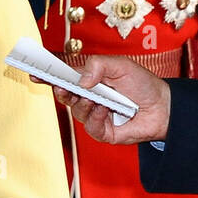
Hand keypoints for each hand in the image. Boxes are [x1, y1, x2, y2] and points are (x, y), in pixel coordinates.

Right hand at [49, 54, 171, 144]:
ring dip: (84, 104)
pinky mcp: (101, 132)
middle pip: (64, 96)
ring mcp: (93, 115)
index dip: (48, 76)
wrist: (163, 107)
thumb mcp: (120, 66)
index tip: (34, 74)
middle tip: (64, 87)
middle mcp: (88, 99)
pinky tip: (106, 110)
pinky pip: (90, 126)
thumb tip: (80, 81)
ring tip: (97, 99)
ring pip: (76, 111)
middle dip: (62, 91)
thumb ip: (98, 65)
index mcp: (88, 82)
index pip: (63, 79)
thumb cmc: (142, 85)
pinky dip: (96, 117)